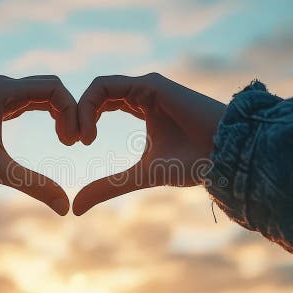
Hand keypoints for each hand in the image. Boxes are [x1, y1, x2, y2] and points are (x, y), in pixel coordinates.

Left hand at [0, 75, 78, 214]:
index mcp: (4, 90)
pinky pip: (31, 102)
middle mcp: (3, 86)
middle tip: (73, 143)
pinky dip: (48, 114)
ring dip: (59, 113)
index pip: (54, 88)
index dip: (72, 112)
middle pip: (52, 88)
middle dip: (69, 112)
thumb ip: (32, 184)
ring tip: (65, 141)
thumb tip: (65, 207)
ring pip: (43, 94)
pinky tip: (54, 134)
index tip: (74, 142)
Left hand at [73, 73, 225, 214]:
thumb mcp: (139, 176)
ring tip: (78, 139)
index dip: (81, 122)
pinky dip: (89, 105)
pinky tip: (89, 132)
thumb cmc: (192, 165)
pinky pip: (107, 86)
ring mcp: (148, 85)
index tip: (72, 145)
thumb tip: (76, 208)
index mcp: (143, 106)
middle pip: (95, 95)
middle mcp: (144, 92)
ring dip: (79, 110)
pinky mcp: (151, 84)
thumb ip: (108, 186)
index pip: (100, 104)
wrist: (224, 157)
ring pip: (98, 87)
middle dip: (75, 115)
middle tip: (68, 142)